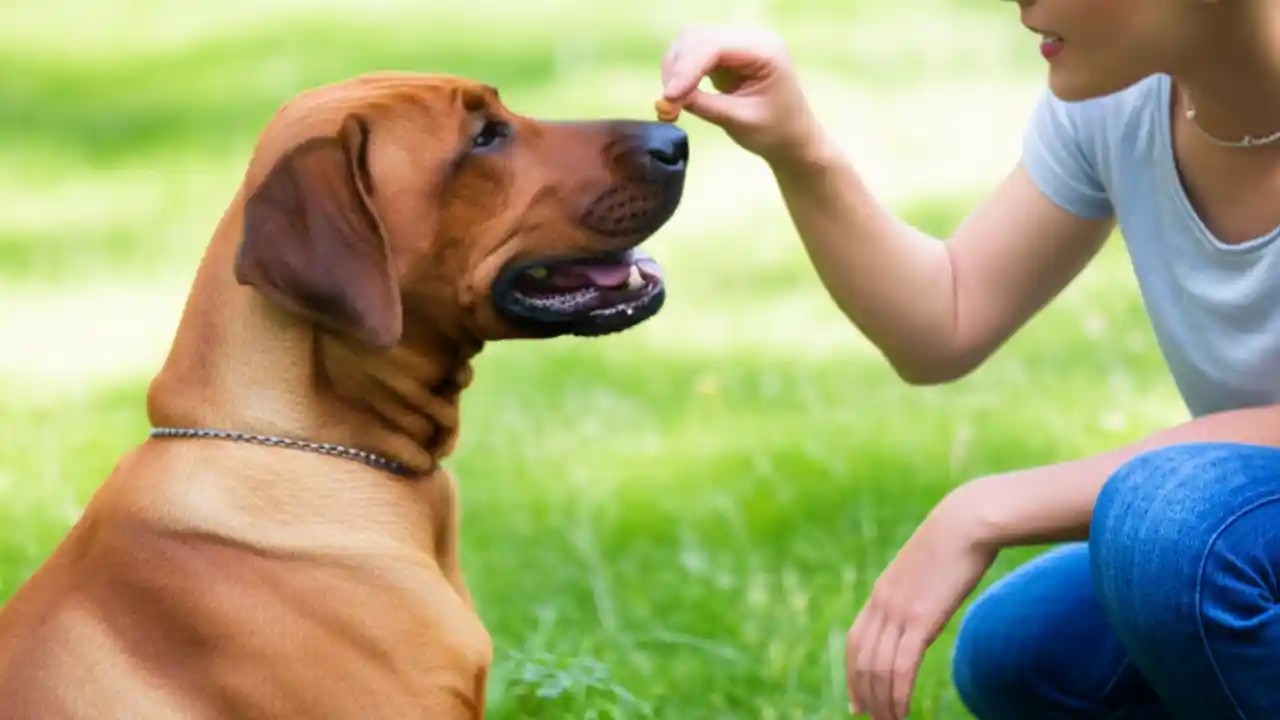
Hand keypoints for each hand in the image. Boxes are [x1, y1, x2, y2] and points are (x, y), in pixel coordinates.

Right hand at [659, 24, 822, 163]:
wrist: (791, 136)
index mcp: (765, 51)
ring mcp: (737, 42)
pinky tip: (679, 93)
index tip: (669, 96)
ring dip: (675, 68)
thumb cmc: (774, 131)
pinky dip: (681, 70)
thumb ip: (705, 105)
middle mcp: (751, 37)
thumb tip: (668, 98)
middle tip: (668, 104)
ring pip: (691, 40)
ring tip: (672, 101)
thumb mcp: (739, 121)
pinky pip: (693, 51)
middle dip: (678, 68)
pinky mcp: (726, 52)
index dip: (687, 69)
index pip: (716, 47)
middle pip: (698, 36)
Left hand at [845, 488, 998, 718]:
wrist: (966, 522)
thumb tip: (924, 603)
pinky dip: (898, 694)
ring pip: (878, 669)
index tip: (856, 700)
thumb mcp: (926, 571)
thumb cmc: (955, 543)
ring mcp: (899, 611)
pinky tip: (903, 712)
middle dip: (864, 695)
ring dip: (881, 702)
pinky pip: (901, 666)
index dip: (852, 674)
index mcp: (881, 593)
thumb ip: (917, 592)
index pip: (855, 642)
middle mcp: (882, 604)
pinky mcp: (920, 619)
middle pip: (862, 660)